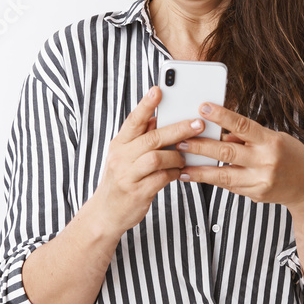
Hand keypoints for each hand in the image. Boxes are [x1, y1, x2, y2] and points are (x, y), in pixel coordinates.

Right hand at [92, 86, 207, 234]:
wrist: (105, 213)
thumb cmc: (121, 180)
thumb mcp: (124, 155)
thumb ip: (140, 138)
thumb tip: (158, 117)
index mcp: (119, 144)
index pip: (133, 120)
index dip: (146, 105)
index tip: (158, 90)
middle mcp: (120, 157)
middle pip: (152, 138)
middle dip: (178, 129)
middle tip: (198, 123)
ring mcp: (127, 175)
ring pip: (157, 157)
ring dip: (176, 156)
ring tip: (183, 157)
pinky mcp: (137, 192)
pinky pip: (161, 178)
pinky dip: (173, 173)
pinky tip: (178, 172)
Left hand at [176, 101, 303, 211]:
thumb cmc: (291, 156)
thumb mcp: (275, 139)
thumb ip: (248, 137)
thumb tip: (222, 134)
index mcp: (271, 141)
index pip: (242, 125)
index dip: (221, 116)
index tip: (202, 108)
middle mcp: (266, 161)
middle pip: (227, 152)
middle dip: (201, 146)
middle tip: (180, 140)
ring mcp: (261, 180)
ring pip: (223, 175)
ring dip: (199, 171)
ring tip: (180, 166)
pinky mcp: (256, 195)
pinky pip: (230, 186)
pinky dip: (212, 180)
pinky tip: (196, 176)